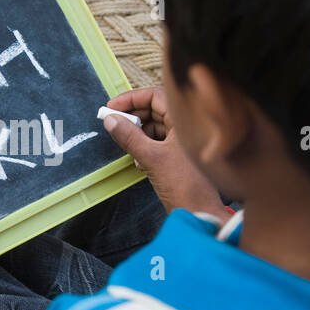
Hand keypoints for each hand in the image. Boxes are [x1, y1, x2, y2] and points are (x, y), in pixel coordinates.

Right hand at [104, 87, 229, 218]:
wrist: (199, 213)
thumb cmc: (184, 185)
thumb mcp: (151, 157)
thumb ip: (129, 136)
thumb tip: (110, 120)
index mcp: (185, 121)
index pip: (155, 96)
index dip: (131, 99)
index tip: (111, 107)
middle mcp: (185, 127)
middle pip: (153, 110)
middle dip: (132, 117)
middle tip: (112, 123)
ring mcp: (182, 142)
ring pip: (154, 127)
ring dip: (138, 134)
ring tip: (126, 146)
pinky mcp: (178, 156)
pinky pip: (157, 142)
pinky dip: (145, 147)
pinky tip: (139, 161)